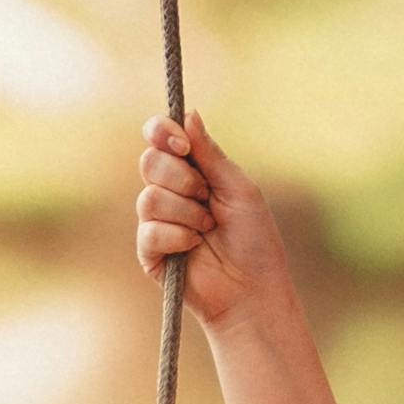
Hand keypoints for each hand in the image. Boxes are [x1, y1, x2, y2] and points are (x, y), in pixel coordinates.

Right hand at [134, 110, 295, 335]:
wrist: (252, 289)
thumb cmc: (254, 239)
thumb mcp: (238, 188)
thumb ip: (210, 154)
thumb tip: (189, 114)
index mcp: (191, 170)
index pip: (159, 137)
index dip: (162, 132)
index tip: (182, 145)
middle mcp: (170, 191)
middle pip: (149, 162)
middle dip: (181, 178)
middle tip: (206, 197)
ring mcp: (157, 221)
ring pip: (149, 197)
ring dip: (186, 212)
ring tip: (207, 228)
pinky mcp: (150, 252)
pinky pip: (150, 231)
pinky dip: (178, 236)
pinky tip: (194, 247)